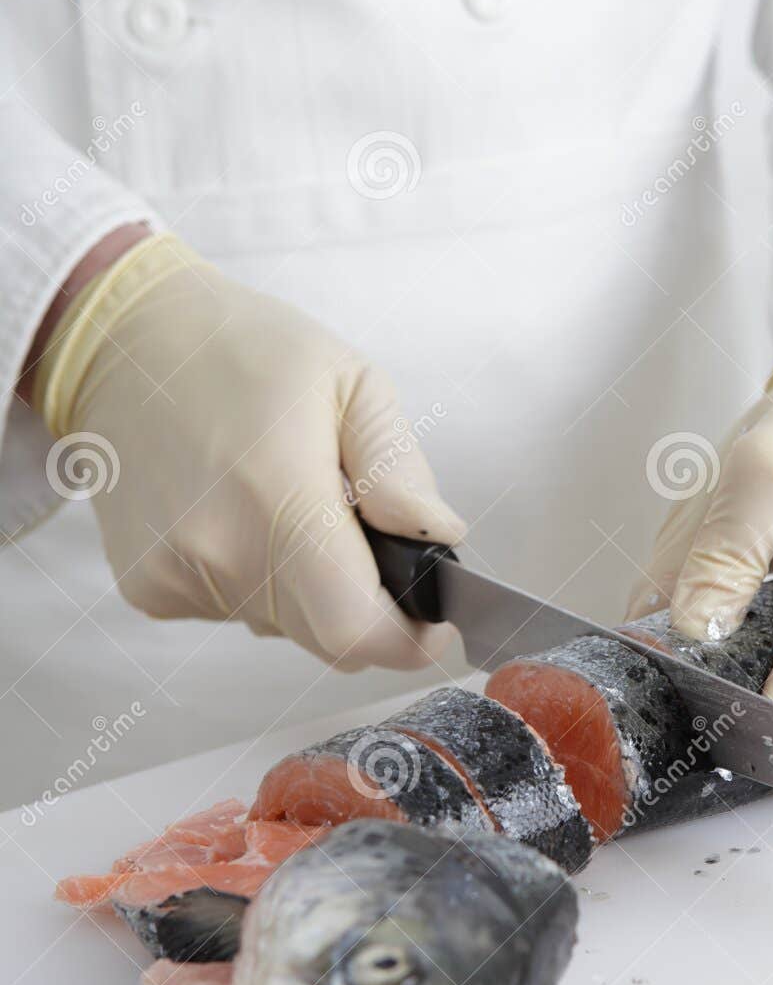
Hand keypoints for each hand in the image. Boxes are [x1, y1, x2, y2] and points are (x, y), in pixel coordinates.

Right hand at [33, 233, 463, 669]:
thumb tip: (439, 536)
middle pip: (326, 637)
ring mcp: (176, 576)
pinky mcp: (149, 588)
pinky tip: (236, 513)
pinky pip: (234, 610)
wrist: (122, 345)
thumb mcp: (351, 381)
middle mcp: (218, 551)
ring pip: (282, 626)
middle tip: (357, 531)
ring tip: (283, 503)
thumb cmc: (241, 350)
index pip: (354, 629)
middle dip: (364, 603)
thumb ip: (399, 469)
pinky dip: (256, 578)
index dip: (404, 639)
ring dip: (307, 587)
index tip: (431, 618)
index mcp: (277, 497)